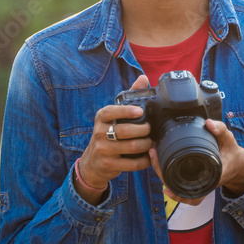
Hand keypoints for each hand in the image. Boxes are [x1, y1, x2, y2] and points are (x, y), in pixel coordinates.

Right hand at [75, 75, 153, 203]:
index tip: (140, 111)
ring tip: (150, 143)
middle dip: (143, 130)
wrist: (93, 162)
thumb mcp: (113, 116)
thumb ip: (128, 97)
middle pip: (125, 131)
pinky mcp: (109, 165)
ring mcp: (103, 150)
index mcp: (101, 117)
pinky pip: (131, 163)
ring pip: (130, 147)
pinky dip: (143, 161)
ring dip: (146, 145)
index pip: (111, 111)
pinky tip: (147, 157)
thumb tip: (143, 78)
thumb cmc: (108, 134)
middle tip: (150, 130)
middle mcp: (99, 133)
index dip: (126, 111)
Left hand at [150, 119, 243, 204]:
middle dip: (161, 172)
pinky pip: (180, 188)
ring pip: (176, 189)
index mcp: (210, 178)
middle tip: (152, 154)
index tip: (159, 162)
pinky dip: (169, 181)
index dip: (168, 176)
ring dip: (163, 175)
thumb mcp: (229, 139)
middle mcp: (203, 186)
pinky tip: (160, 170)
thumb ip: (220, 129)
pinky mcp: (196, 184)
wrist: (238, 165)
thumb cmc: (231, 153)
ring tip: (154, 157)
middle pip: (176, 188)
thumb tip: (209, 123)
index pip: (185, 185)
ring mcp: (198, 186)